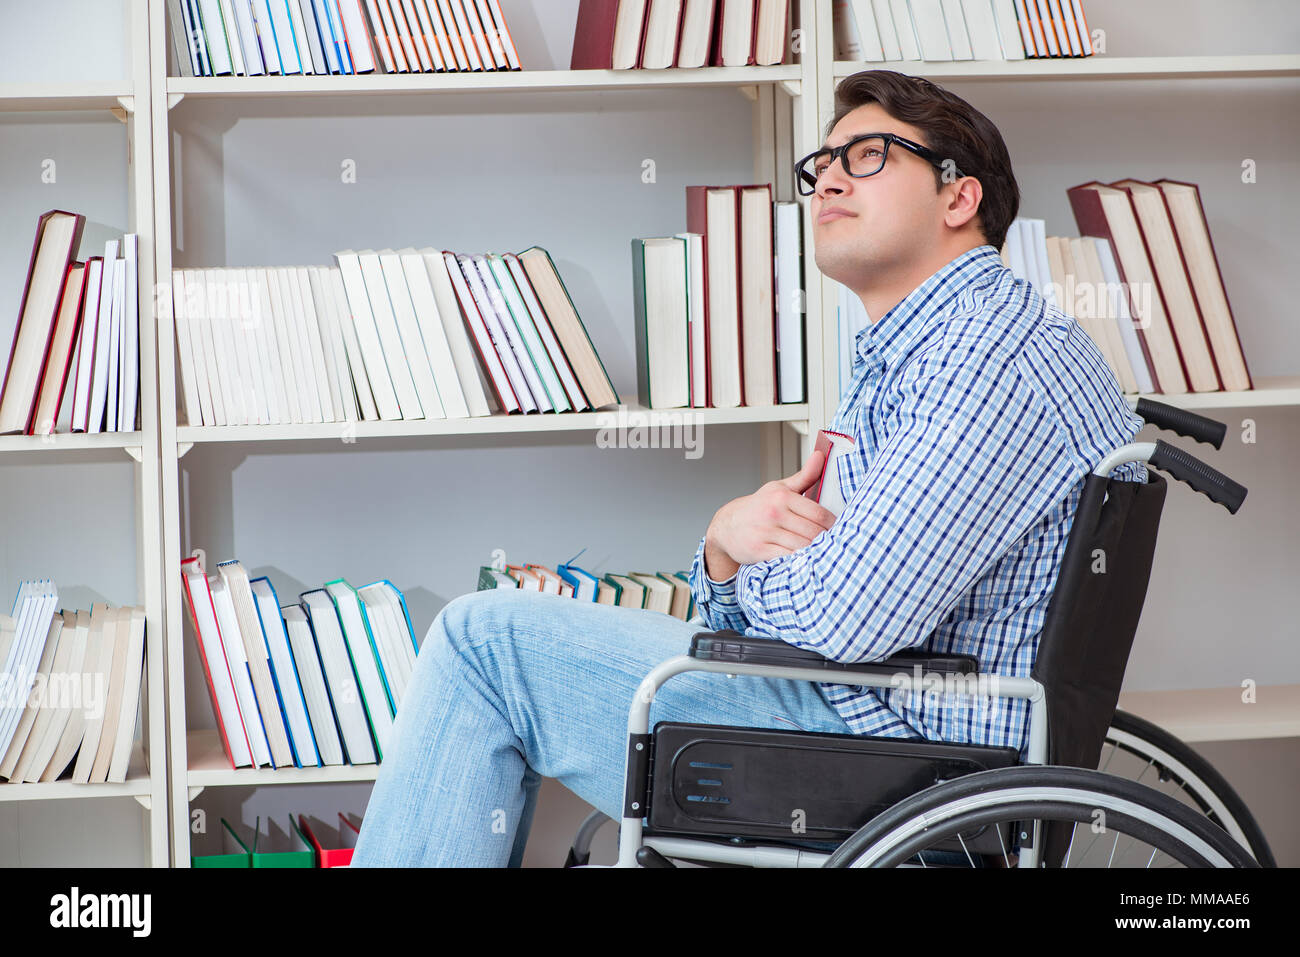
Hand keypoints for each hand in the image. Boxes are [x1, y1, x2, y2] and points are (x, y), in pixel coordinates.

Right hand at [704, 449, 837, 580]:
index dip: (833, 526)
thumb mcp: (779, 488)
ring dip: (815, 553)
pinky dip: (798, 562)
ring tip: (823, 556)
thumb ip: (804, 475)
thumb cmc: (757, 508)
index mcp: (782, 497)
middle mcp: (774, 513)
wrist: (727, 525)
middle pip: (813, 532)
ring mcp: (765, 532)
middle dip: (826, 541)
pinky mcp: (758, 550)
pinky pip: (786, 559)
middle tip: (835, 547)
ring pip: (802, 547)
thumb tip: (821, 456)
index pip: (819, 514)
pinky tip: (804, 562)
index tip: (839, 532)